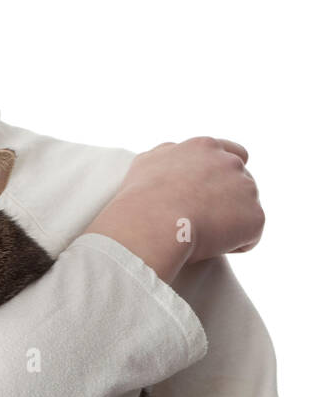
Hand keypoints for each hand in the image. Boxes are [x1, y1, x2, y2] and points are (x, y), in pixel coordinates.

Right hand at [116, 136, 264, 261]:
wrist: (153, 224)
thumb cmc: (141, 198)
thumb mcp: (146, 163)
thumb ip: (166, 156)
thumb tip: (172, 154)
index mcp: (205, 147)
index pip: (234, 153)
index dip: (227, 174)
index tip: (218, 192)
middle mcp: (230, 163)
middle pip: (243, 183)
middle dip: (229, 201)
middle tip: (204, 221)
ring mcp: (247, 189)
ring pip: (246, 211)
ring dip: (230, 224)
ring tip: (202, 237)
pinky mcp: (255, 217)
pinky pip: (249, 237)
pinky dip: (234, 245)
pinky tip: (210, 248)